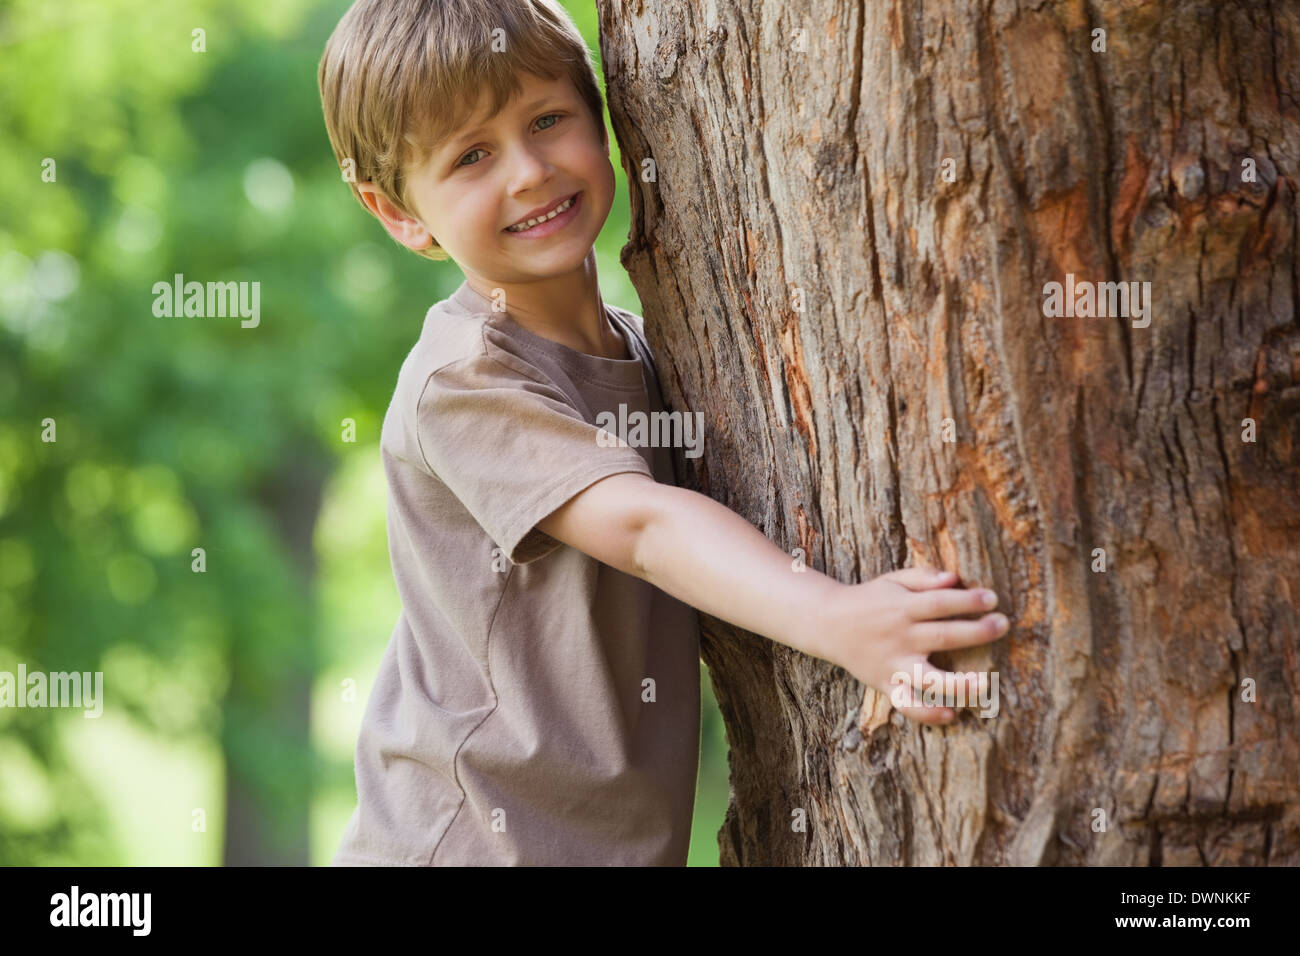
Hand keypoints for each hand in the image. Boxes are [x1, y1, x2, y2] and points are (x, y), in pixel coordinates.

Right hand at [818, 565, 1008, 725]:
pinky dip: (927, 714)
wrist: (828, 624)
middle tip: (1003, 625)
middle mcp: (899, 637)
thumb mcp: (893, 581)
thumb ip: (923, 578)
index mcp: (902, 607)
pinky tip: (951, 715)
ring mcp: (892, 664)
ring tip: (985, 684)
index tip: (993, 598)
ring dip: (958, 683)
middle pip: (943, 636)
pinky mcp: (885, 685)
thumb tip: (955, 578)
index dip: (969, 600)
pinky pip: (907, 704)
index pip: (941, 602)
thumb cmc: (870, 600)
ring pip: (928, 679)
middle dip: (977, 631)